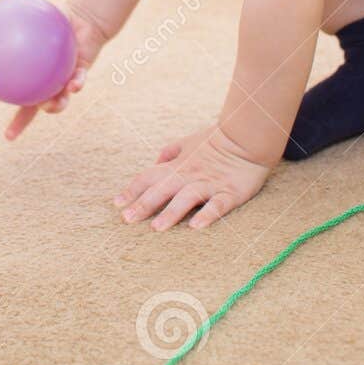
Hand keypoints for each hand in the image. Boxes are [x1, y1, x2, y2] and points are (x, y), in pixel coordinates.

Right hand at [3, 0, 109, 140]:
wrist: (84, 21)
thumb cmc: (57, 20)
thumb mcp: (41, 12)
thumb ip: (28, 3)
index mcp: (36, 78)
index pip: (23, 103)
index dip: (18, 122)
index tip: (8, 138)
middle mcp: (51, 82)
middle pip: (43, 106)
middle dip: (39, 116)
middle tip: (31, 121)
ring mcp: (67, 79)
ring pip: (63, 97)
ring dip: (60, 103)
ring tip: (56, 104)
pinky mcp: (83, 71)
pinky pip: (79, 79)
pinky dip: (77, 81)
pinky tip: (76, 82)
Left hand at [114, 126, 272, 230]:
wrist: (246, 137)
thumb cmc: (215, 140)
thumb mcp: (187, 142)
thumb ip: (169, 153)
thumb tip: (155, 162)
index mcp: (177, 165)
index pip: (149, 177)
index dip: (132, 190)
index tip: (117, 203)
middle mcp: (189, 175)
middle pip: (162, 190)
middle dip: (143, 204)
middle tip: (127, 219)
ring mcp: (209, 184)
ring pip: (187, 198)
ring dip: (171, 213)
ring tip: (157, 228)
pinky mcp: (230, 192)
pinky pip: (218, 205)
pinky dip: (207, 215)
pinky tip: (196, 226)